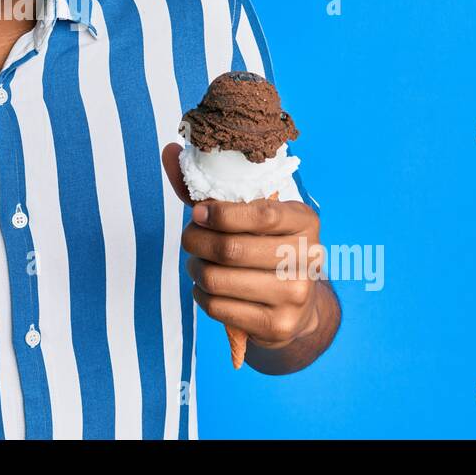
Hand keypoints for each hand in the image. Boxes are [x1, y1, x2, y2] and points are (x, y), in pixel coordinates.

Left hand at [162, 143, 322, 349]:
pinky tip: (208, 288)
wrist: (296, 305)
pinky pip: (218, 308)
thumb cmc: (261, 246)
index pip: (260, 214)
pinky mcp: (278, 325)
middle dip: (196, 242)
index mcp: (304, 220)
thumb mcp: (246, 215)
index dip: (220, 213)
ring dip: (195, 269)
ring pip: (218, 280)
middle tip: (189, 239)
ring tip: (197, 263)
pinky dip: (201, 296)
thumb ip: (208, 187)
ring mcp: (295, 295)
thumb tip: (169, 149)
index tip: (197, 213)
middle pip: (230, 249)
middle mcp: (307, 257)